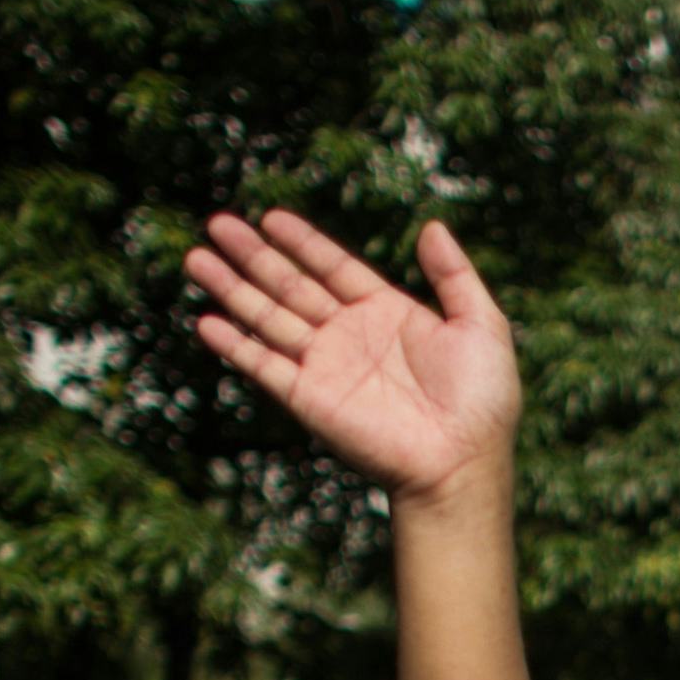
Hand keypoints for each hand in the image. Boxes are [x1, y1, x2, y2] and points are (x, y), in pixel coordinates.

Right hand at [185, 210, 523, 508]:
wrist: (463, 463)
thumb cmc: (483, 401)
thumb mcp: (482, 324)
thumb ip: (454, 275)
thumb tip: (432, 225)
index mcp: (387, 313)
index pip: (334, 267)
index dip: (302, 242)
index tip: (270, 216)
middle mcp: (350, 336)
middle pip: (291, 285)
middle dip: (254, 256)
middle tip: (218, 224)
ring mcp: (326, 366)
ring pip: (268, 317)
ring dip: (232, 289)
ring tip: (197, 258)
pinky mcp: (309, 398)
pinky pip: (264, 365)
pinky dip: (235, 345)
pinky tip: (208, 321)